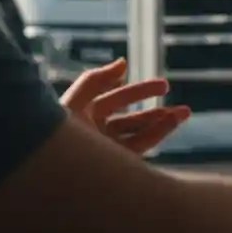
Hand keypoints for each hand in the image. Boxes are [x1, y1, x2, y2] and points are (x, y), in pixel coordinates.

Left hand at [61, 58, 191, 154]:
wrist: (48, 169)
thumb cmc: (52, 133)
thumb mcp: (74, 101)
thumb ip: (96, 79)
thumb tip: (123, 62)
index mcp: (84, 114)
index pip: (116, 99)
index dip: (140, 91)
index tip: (164, 85)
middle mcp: (96, 133)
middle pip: (132, 120)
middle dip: (157, 113)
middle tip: (182, 108)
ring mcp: (104, 151)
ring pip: (139, 135)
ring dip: (163, 124)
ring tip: (184, 113)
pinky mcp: (112, 165)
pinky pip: (139, 148)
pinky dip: (157, 134)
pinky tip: (171, 124)